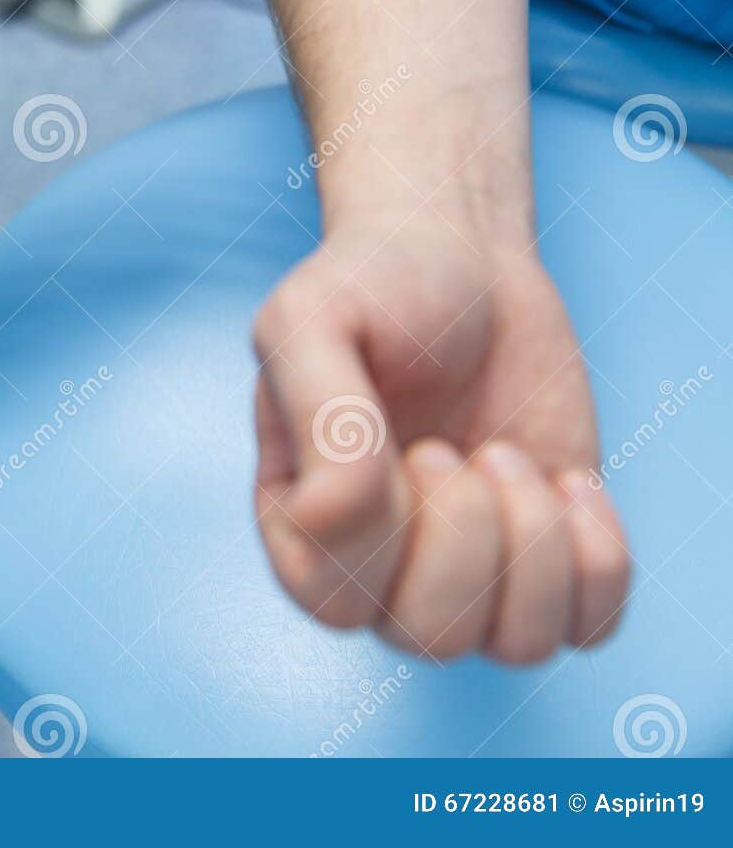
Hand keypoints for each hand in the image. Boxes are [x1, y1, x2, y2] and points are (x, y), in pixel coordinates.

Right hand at [252, 223, 628, 662]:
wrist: (462, 251)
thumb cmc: (375, 281)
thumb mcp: (314, 318)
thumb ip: (317, 414)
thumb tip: (332, 519)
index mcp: (301, 524)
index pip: (338, 600)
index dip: (389, 530)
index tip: (412, 441)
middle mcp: (379, 565)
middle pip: (430, 638)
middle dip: (468, 533)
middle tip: (463, 446)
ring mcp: (468, 568)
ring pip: (516, 647)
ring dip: (534, 545)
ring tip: (508, 455)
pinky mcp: (547, 555)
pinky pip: (589, 626)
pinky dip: (596, 559)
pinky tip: (571, 482)